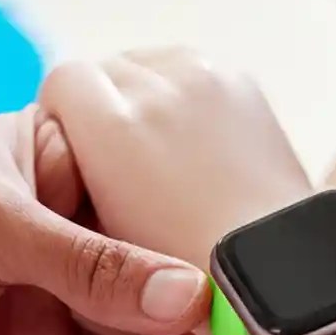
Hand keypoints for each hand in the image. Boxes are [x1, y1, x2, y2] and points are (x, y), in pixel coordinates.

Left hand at [0, 111, 210, 334]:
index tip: (222, 253)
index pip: (147, 179)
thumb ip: (92, 262)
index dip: (187, 213)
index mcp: (50, 163)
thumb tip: (189, 293)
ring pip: (152, 331)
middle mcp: (64, 234)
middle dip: (184, 296)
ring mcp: (58, 306)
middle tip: (198, 328)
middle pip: (163, 262)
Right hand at [39, 49, 313, 269]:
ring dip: (142, 95)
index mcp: (116, 125)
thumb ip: (75, 185)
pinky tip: (190, 143)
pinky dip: (182, 95)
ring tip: (152, 149)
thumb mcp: (106, 240)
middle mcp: (159, 85)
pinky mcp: (242, 83)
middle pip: (107, 68)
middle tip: (113, 159)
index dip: (61, 117)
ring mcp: (206, 76)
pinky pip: (192, 70)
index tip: (73, 151)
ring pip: (149, 63)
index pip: (63, 82)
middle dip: (102, 106)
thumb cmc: (186, 272)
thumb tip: (68, 166)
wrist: (274, 268)